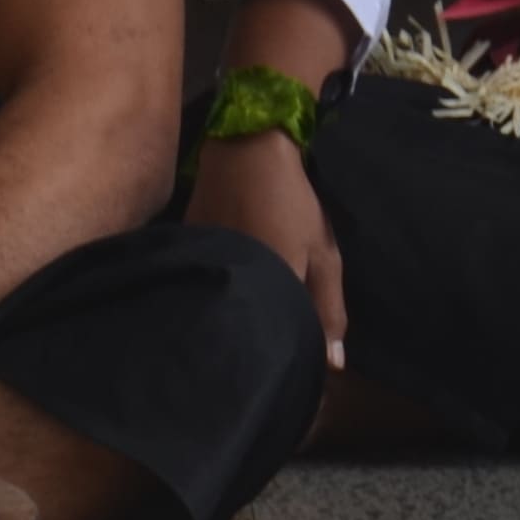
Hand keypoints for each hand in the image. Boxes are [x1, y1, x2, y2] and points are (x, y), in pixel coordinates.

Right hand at [187, 131, 346, 366]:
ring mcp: (205, 269)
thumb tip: (334, 364)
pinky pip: (204, 291)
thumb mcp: (323, 253)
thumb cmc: (291, 202)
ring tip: (247, 325)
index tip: (296, 370)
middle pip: (245, 333)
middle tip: (272, 347)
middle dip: (260, 342)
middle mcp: (232, 284)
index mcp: (270, 286)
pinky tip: (224, 295)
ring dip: (236, 319)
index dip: (289, 357)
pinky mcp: (185, 257)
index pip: (278, 343)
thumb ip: (329, 308)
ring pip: (223, 312)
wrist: (244, 150)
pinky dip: (217, 296)